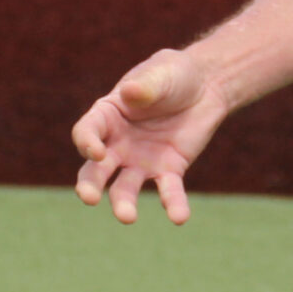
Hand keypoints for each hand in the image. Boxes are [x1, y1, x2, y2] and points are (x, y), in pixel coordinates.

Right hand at [72, 48, 226, 224]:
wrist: (206, 86)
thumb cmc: (174, 74)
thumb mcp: (161, 73)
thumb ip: (146, 86)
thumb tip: (131, 92)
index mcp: (107, 116)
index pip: (87, 133)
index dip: (87, 143)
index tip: (98, 151)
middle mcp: (116, 144)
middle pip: (95, 170)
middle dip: (89, 185)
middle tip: (89, 198)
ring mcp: (140, 161)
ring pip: (124, 188)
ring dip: (123, 203)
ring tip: (127, 217)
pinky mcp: (168, 171)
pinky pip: (168, 191)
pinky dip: (173, 205)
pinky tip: (179, 217)